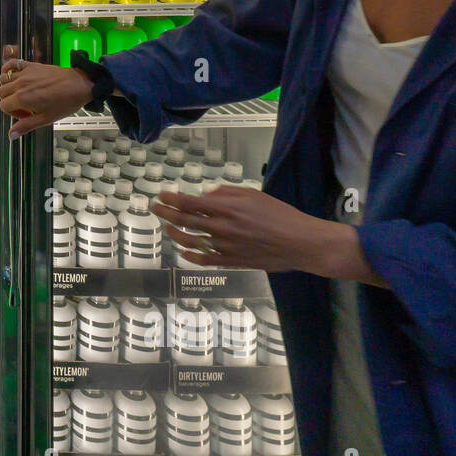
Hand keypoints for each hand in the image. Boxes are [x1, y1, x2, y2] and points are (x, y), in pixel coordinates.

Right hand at [0, 59, 93, 138]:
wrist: (79, 85)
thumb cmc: (66, 102)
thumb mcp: (46, 119)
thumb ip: (26, 126)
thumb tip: (12, 135)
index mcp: (23, 98)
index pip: (3, 105)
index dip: (12, 113)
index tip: (24, 115)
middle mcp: (21, 84)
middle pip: (1, 92)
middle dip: (9, 101)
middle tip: (23, 106)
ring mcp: (25, 73)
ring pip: (3, 79)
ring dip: (8, 87)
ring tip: (20, 93)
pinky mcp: (31, 66)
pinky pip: (12, 64)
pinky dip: (8, 69)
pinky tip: (14, 76)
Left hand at [151, 184, 363, 276]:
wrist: (300, 242)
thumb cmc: (280, 215)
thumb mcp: (253, 194)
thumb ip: (226, 193)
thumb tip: (205, 197)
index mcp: (227, 209)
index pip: (189, 203)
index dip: (172, 199)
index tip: (161, 195)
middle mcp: (221, 228)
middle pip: (184, 220)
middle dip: (166, 213)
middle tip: (155, 208)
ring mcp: (224, 247)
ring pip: (190, 241)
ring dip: (174, 233)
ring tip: (167, 227)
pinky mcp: (231, 262)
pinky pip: (204, 260)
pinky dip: (190, 255)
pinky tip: (183, 250)